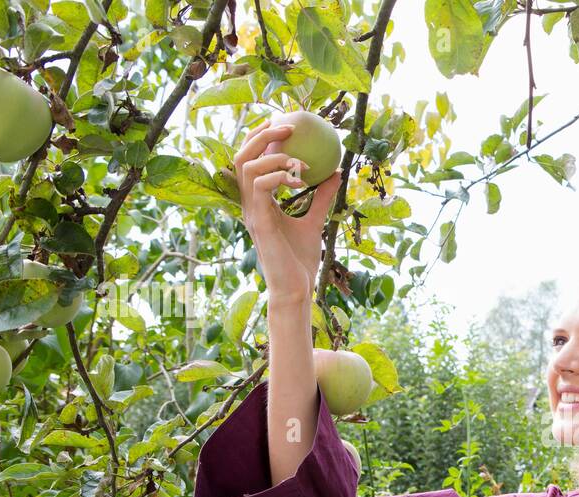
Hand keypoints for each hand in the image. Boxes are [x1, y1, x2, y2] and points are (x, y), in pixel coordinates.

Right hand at [233, 118, 342, 301]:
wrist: (296, 289)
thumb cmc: (301, 260)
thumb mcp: (315, 222)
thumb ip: (322, 198)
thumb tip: (337, 172)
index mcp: (259, 202)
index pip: (249, 161)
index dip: (259, 138)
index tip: (282, 125)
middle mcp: (251, 204)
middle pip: (241, 156)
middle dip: (261, 135)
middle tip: (289, 127)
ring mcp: (252, 213)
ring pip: (247, 167)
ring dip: (274, 156)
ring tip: (300, 161)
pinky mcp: (260, 222)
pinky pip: (261, 187)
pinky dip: (279, 176)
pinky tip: (300, 180)